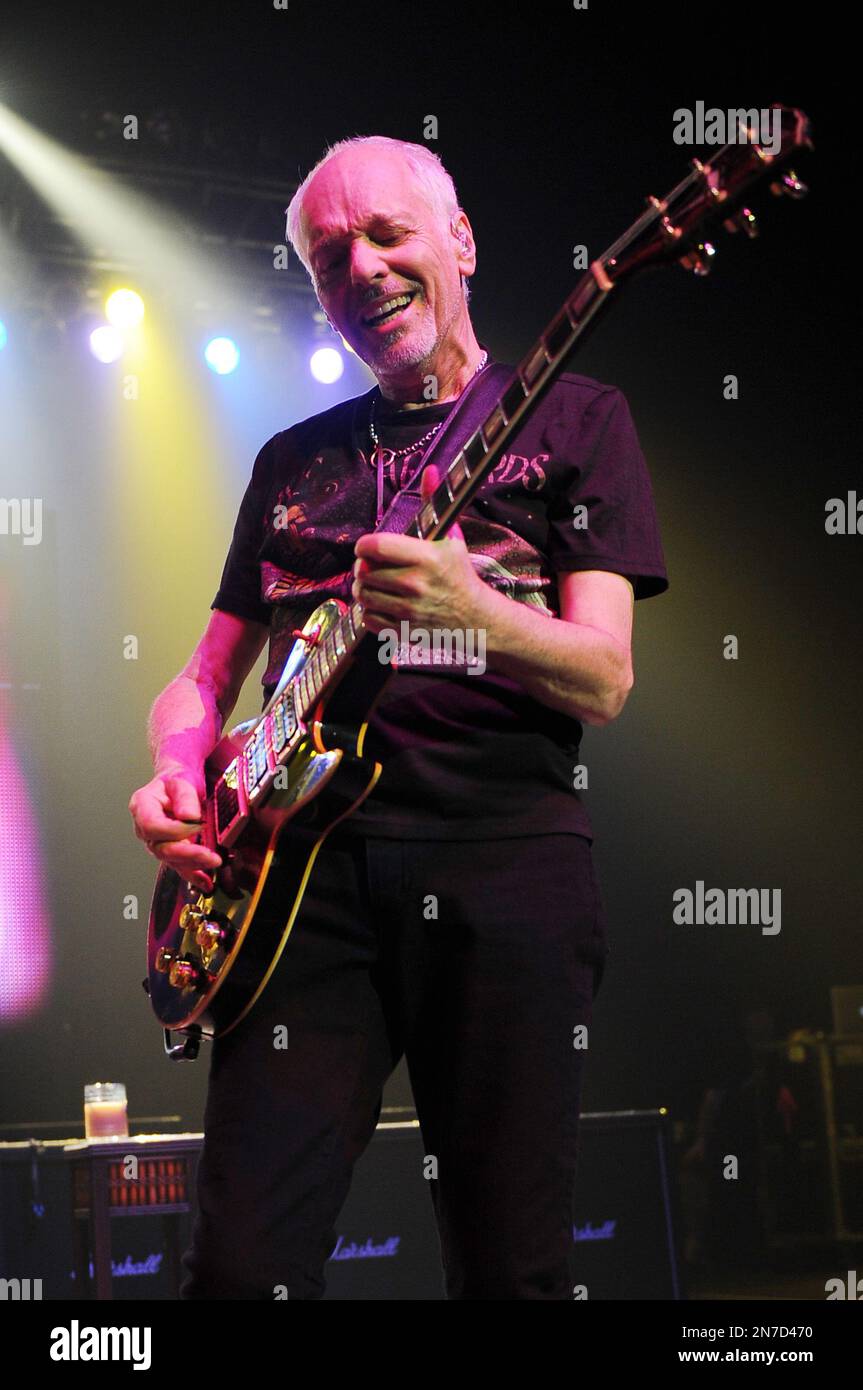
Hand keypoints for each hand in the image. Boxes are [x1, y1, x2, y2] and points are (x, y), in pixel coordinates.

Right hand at [129, 771, 220, 892]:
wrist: (179, 786)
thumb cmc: (176, 781)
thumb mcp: (182, 780)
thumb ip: (185, 797)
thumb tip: (189, 816)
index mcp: (142, 806)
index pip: (152, 825)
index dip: (173, 830)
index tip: (196, 825)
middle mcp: (145, 828)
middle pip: (161, 848)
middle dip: (187, 854)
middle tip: (210, 855)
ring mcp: (156, 842)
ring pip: (171, 860)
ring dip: (193, 865)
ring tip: (214, 862)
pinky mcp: (170, 852)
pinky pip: (179, 866)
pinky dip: (193, 875)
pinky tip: (206, 882)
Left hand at [352, 464, 487, 633]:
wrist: (475, 618)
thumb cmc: (459, 574)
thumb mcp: (451, 537)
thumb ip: (434, 503)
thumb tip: (431, 470)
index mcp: (426, 558)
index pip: (374, 546)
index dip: (364, 545)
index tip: (367, 547)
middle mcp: (415, 584)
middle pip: (363, 572)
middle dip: (362, 567)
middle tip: (368, 566)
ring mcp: (408, 611)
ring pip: (363, 596)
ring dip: (363, 589)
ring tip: (373, 584)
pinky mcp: (403, 631)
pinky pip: (368, 619)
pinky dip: (370, 612)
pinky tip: (382, 604)